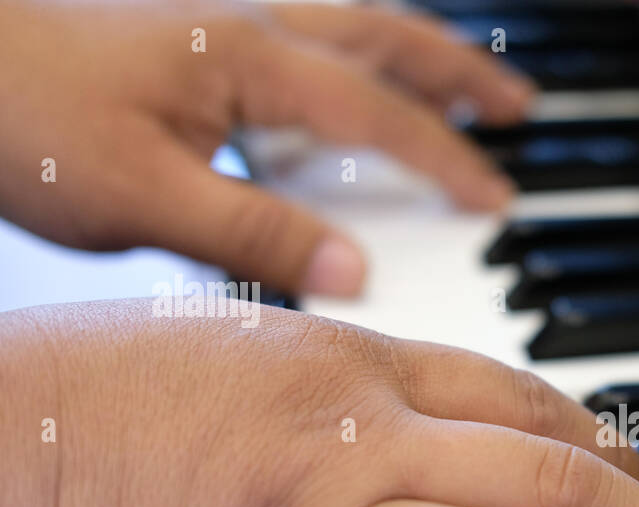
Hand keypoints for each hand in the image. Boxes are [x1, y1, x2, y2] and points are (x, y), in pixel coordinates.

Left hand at [0, 0, 534, 295]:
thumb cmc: (27, 121)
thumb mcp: (144, 197)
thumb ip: (255, 234)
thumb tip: (351, 275)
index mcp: (248, 62)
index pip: (377, 116)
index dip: (445, 160)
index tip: (496, 199)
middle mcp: (248, 24)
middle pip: (387, 39)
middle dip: (460, 75)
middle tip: (517, 105)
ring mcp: (222, 16)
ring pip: (352, 21)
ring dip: (417, 50)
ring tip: (463, 79)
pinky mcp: (194, 27)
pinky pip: (306, 24)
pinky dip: (355, 45)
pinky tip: (352, 73)